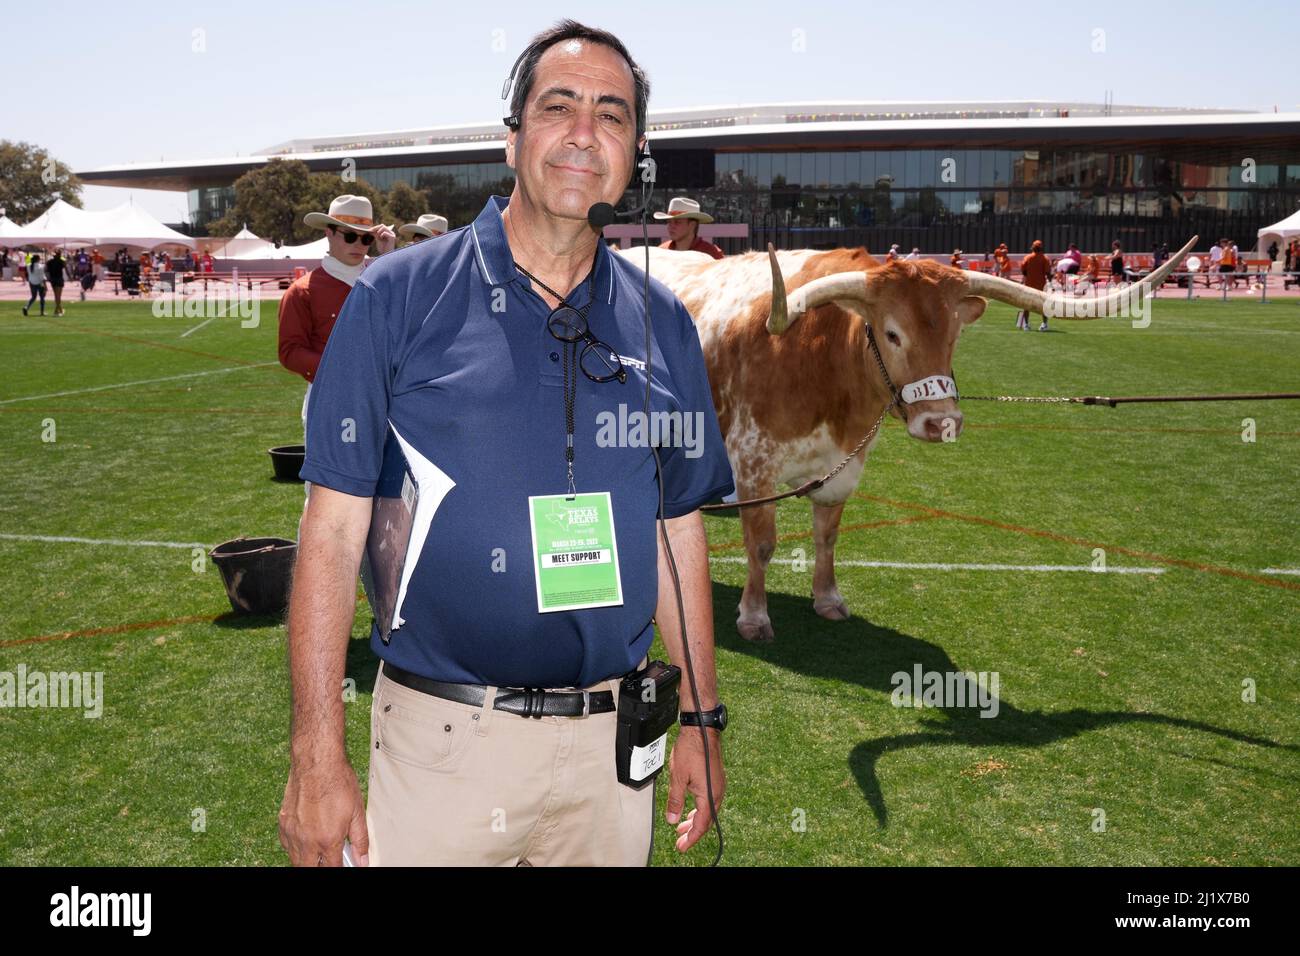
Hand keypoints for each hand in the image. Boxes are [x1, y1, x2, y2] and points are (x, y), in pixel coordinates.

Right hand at [278, 753, 368, 865]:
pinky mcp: (283, 823)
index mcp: (327, 840)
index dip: (340, 868)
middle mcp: (306, 840)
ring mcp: (292, 832)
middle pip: (310, 869)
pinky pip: (286, 845)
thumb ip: (360, 840)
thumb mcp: (357, 813)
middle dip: (320, 867)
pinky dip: (296, 848)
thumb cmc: (337, 782)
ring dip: (307, 860)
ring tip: (319, 852)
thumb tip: (362, 859)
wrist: (316, 762)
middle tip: (330, 860)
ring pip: (296, 860)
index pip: (332, 869)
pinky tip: (305, 841)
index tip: (343, 864)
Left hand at [372, 224, 396, 255]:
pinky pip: (384, 233)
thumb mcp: (378, 239)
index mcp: (389, 232)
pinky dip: (381, 235)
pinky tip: (381, 239)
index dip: (375, 227)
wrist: (386, 255)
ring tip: (378, 237)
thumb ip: (376, 233)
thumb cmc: (383, 248)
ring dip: (379, 232)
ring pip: (383, 227)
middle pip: (382, 225)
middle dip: (376, 228)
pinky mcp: (392, 237)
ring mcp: (392, 234)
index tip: (370, 230)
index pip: (382, 226)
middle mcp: (391, 232)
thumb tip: (371, 229)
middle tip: (372, 232)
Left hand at [665, 726, 724, 851]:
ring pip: (708, 810)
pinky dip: (700, 809)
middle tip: (680, 842)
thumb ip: (675, 801)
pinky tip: (691, 810)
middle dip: (693, 832)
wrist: (701, 730)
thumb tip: (672, 819)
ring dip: (695, 820)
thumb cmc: (691, 750)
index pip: (702, 825)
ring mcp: (718, 785)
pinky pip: (709, 801)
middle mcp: (717, 793)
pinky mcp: (716, 779)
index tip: (682, 847)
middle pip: (707, 820)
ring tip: (683, 828)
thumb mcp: (678, 777)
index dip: (691, 838)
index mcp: (709, 796)